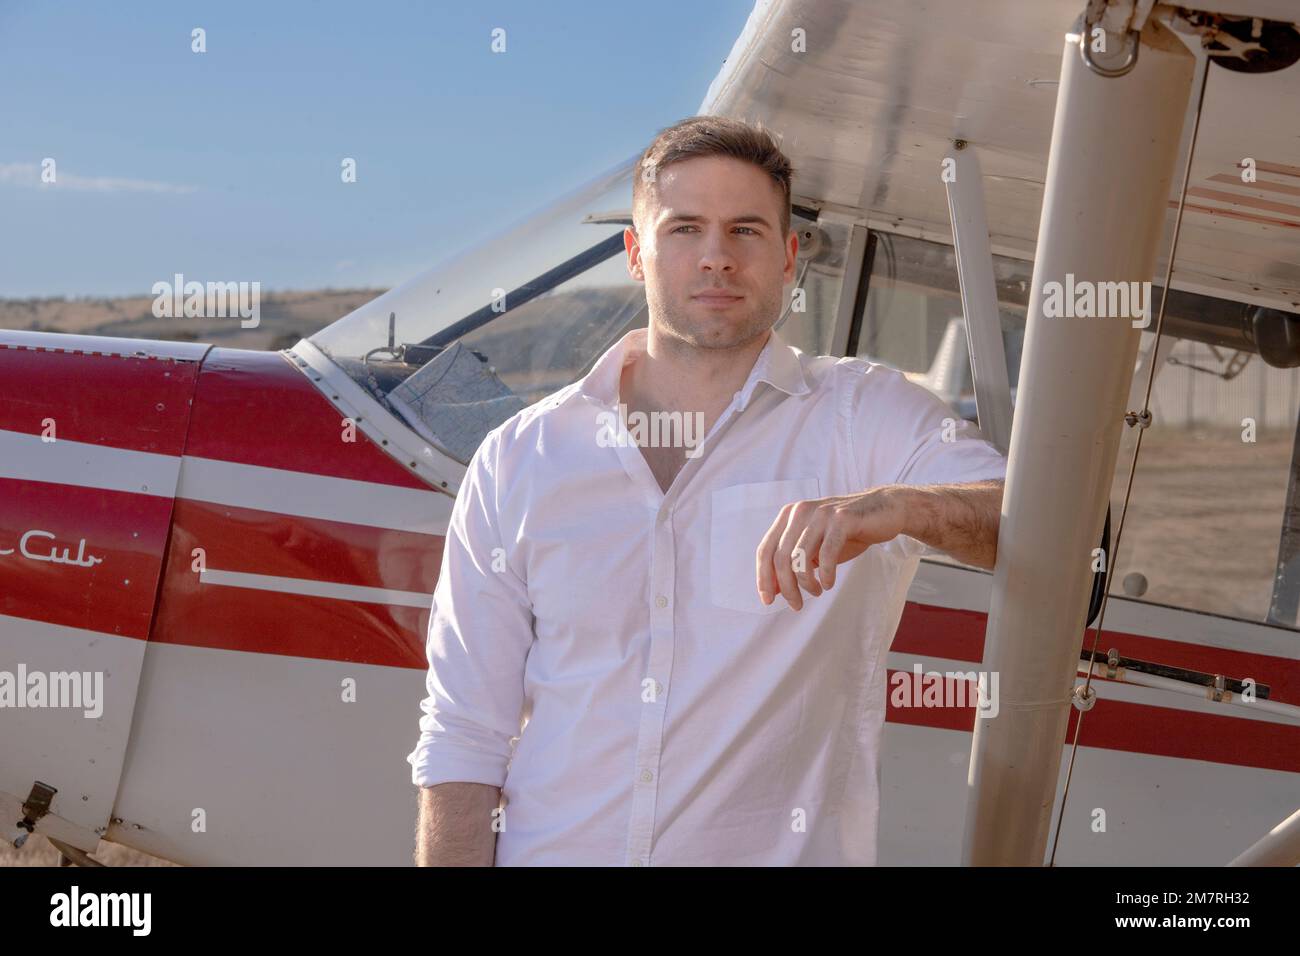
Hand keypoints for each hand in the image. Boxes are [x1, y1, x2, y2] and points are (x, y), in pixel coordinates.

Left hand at [755, 487, 906, 610]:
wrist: (886, 510)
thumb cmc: (848, 532)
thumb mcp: (816, 549)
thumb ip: (794, 564)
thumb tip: (774, 590)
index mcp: (789, 516)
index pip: (765, 550)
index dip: (763, 578)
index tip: (767, 600)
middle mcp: (800, 512)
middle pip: (780, 557)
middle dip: (786, 587)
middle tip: (796, 605)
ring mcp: (821, 514)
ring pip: (799, 557)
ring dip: (806, 583)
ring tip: (816, 592)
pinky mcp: (842, 519)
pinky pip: (826, 553)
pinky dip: (826, 574)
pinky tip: (829, 583)